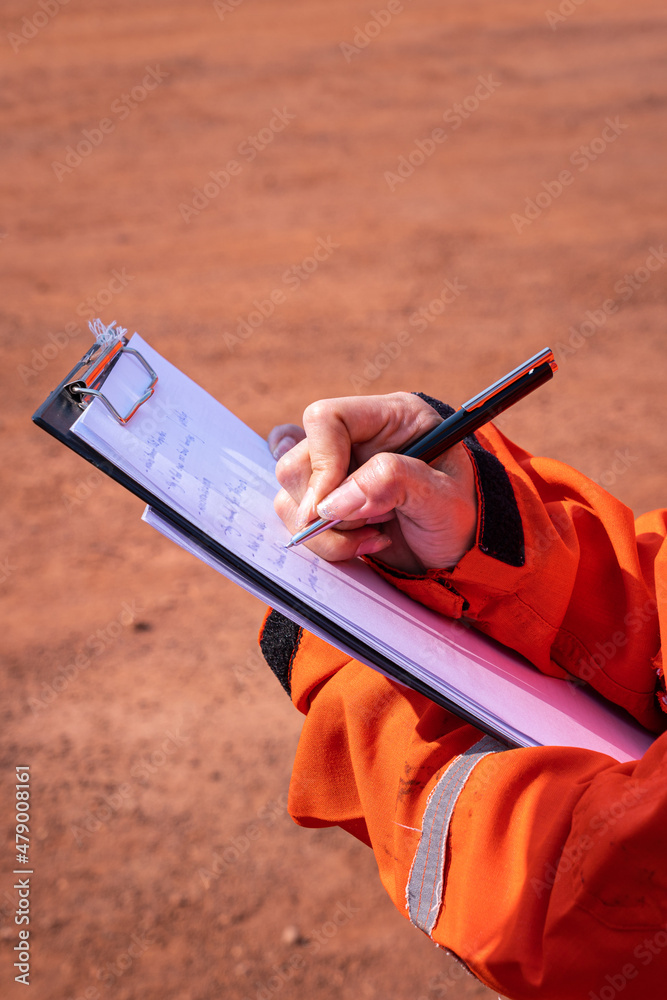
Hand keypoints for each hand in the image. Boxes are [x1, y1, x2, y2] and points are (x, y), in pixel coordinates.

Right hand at [267, 392, 477, 573]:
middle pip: (298, 460)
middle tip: (369, 527)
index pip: (327, 418)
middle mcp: (358, 438)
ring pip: (289, 493)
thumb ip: (392, 483)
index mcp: (391, 416)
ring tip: (374, 537)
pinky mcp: (327, 500)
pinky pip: (293, 514)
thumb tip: (331, 501)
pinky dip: (321, 540)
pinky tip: (358, 542)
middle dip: (325, 506)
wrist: (460, 554)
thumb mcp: (441, 498)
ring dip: (327, 530)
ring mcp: (338, 470)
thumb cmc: (461, 518)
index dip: (322, 462)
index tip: (330, 507)